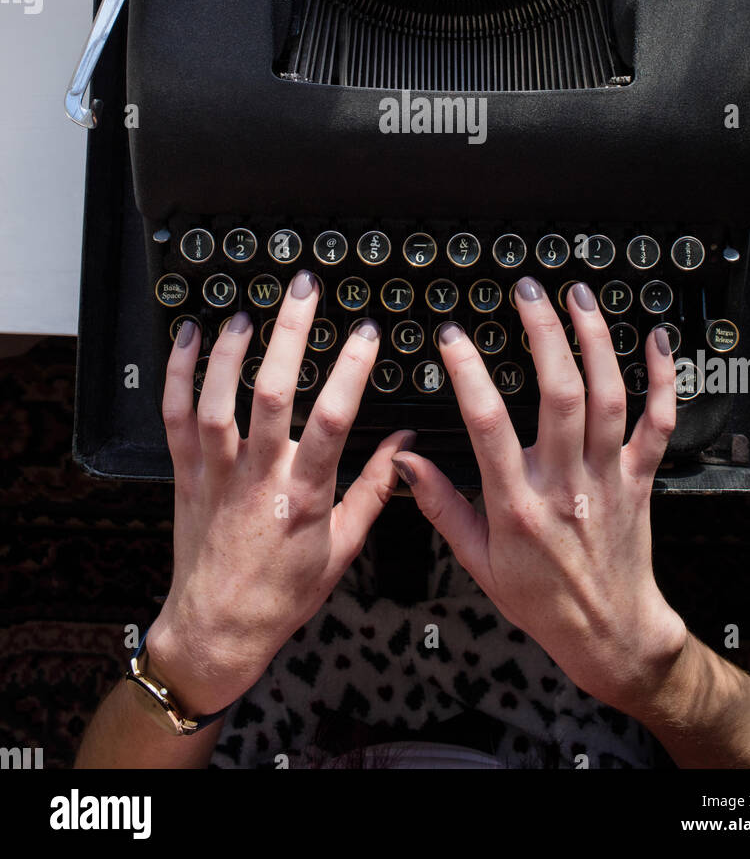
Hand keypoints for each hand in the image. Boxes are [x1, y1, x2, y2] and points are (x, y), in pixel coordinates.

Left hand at [145, 270, 411, 716]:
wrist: (217, 630)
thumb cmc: (282, 594)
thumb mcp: (343, 548)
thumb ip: (375, 489)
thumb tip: (405, 444)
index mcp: (304, 496)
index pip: (334, 422)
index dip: (351, 371)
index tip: (366, 333)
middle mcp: (258, 478)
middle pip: (272, 395)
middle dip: (290, 335)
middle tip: (304, 290)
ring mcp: (216, 473)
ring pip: (216, 401)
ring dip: (230, 351)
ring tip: (248, 311)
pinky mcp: (185, 474)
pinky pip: (175, 416)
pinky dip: (177, 373)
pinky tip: (188, 337)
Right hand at [391, 277, 686, 714]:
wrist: (611, 635)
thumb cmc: (542, 600)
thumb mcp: (476, 562)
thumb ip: (440, 504)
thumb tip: (403, 460)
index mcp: (517, 503)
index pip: (487, 424)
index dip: (469, 372)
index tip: (454, 336)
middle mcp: (565, 484)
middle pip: (559, 393)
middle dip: (543, 333)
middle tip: (527, 290)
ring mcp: (608, 477)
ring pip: (608, 397)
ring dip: (595, 340)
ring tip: (579, 295)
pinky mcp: (640, 479)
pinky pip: (659, 423)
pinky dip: (664, 379)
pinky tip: (658, 339)